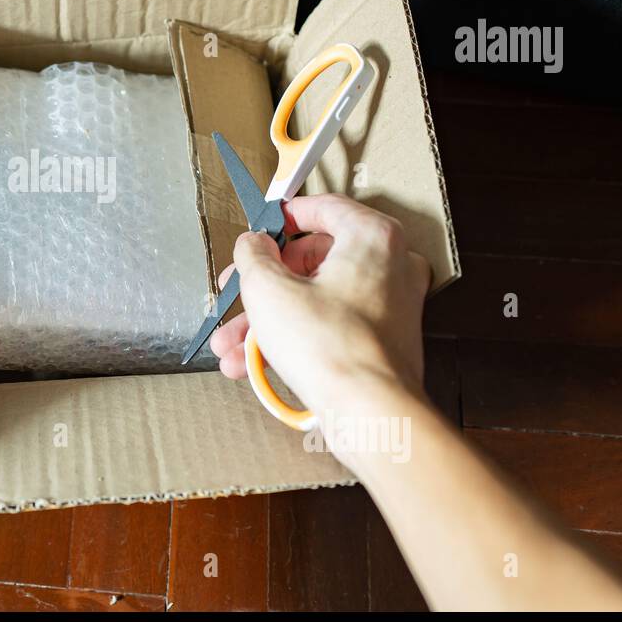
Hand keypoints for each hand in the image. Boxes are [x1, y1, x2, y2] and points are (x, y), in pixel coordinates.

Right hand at [210, 194, 430, 416]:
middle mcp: (390, 266)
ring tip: (232, 344)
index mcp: (372, 237)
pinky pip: (330, 326)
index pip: (324, 207)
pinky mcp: (382, 340)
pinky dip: (294, 338)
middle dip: (264, 283)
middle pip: (314, 259)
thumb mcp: (269, 289)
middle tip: (235, 293)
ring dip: (268, 319)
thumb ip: (254, 256)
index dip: (283, 218)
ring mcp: (390, 305)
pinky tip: (251, 362)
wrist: (368, 413)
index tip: (261, 230)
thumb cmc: (331, 348)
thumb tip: (252, 245)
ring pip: (316, 298)